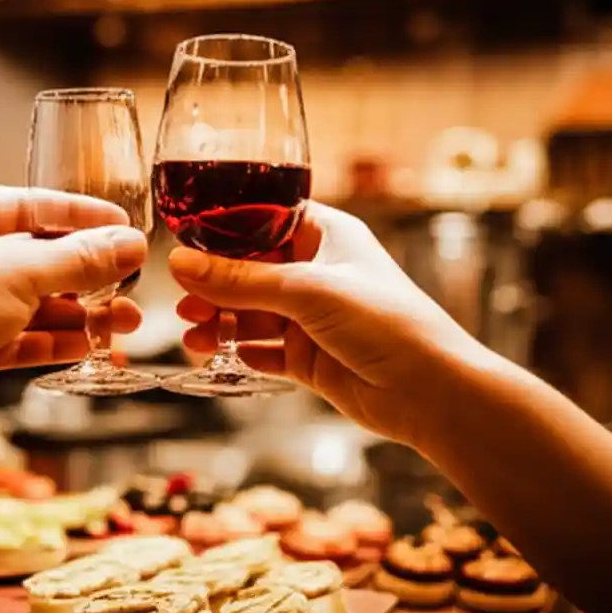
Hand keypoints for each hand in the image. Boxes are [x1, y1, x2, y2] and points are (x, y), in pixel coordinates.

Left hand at [0, 186, 147, 425]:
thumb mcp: (20, 270)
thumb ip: (80, 260)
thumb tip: (131, 246)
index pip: (32, 207)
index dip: (81, 216)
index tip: (123, 226)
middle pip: (38, 259)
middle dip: (90, 276)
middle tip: (134, 286)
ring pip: (35, 304)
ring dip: (82, 314)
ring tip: (129, 323)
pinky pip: (22, 341)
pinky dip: (58, 344)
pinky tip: (95, 346)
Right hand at [171, 203, 484, 444]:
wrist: (430, 391)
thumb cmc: (387, 322)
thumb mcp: (307, 291)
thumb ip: (240, 281)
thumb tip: (181, 264)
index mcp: (326, 236)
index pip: (264, 221)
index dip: (224, 232)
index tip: (185, 244)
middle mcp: (318, 272)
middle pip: (250, 271)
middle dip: (214, 286)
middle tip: (183, 302)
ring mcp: (313, 318)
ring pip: (251, 314)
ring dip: (220, 322)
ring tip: (193, 334)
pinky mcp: (311, 358)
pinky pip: (263, 350)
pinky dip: (238, 351)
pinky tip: (215, 354)